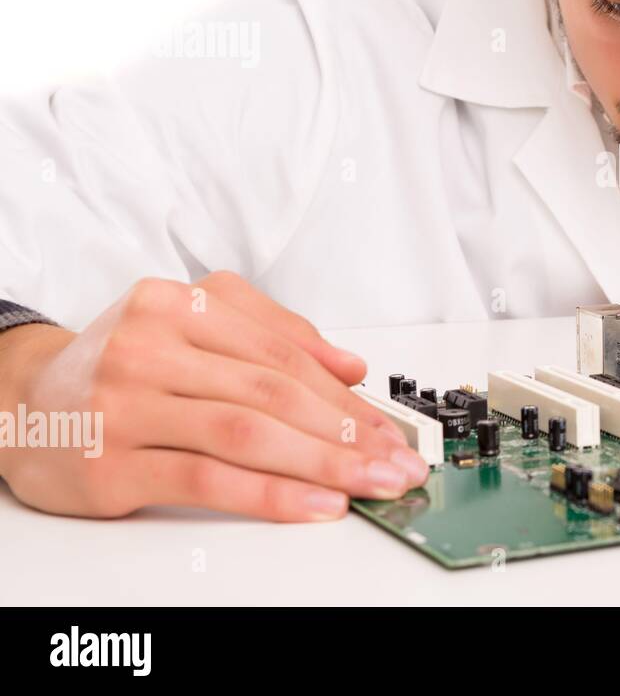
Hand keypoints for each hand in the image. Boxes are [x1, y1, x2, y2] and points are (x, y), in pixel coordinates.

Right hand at [0, 272, 427, 520]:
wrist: (22, 402)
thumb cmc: (122, 366)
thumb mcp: (191, 326)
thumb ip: (273, 335)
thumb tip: (352, 366)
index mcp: (176, 302)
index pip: (282, 352)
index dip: (345, 395)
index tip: (389, 428)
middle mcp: (148, 345)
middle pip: (273, 392)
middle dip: (347, 433)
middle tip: (395, 462)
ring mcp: (126, 404)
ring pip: (247, 434)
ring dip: (323, 464)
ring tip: (370, 484)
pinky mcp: (111, 463)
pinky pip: (209, 480)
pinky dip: (273, 495)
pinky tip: (317, 505)